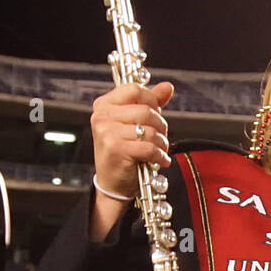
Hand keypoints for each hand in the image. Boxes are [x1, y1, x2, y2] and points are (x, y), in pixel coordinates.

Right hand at [90, 82, 174, 198]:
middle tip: (160, 137)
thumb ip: (150, 103)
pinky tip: (159, 159)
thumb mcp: (134, 123)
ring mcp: (107, 133)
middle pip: (145, 110)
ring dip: (161, 142)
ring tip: (159, 150)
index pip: (134, 89)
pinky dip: (159, 155)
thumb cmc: (124, 152)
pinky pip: (148, 147)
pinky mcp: (116, 149)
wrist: (112, 183)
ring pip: (149, 130)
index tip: (156, 114)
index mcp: (104, 105)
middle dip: (160, 125)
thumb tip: (168, 87)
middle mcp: (102, 117)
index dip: (151, 100)